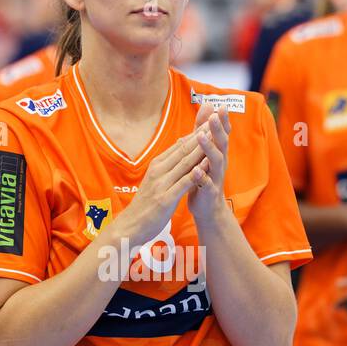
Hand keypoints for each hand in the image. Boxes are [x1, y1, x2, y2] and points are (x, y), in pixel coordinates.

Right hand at [108, 125, 207, 247]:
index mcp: (157, 165)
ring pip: (184, 163)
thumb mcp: (156, 179)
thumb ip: (169, 163)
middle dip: (201, 134)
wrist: (130, 226)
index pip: (180, 145)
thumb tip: (181, 143)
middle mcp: (159, 170)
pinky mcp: (165, 198)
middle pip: (183, 149)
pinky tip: (206, 164)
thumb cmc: (146, 204)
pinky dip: (195, 172)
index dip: (196, 132)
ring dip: (200, 148)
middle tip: (215, 119)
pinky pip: (183, 182)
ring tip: (214, 135)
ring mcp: (162, 184)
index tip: (209, 119)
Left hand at [186, 104, 230, 228]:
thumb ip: (204, 129)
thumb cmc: (204, 177)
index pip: (222, 133)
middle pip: (221, 143)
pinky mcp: (209, 192)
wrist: (208, 209)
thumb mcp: (204, 152)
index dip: (222, 120)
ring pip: (216, 161)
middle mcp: (220, 163)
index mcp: (218, 153)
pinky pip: (207, 184)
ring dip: (208, 148)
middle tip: (214, 116)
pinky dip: (201, 176)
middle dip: (218, 129)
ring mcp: (216, 177)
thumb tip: (208, 105)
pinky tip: (195, 170)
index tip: (221, 105)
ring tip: (200, 136)